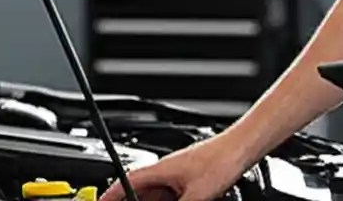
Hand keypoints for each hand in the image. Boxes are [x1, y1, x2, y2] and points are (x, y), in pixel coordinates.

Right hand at [98, 134, 248, 200]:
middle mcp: (167, 170)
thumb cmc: (221, 159)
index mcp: (160, 169)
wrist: (242, 148)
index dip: (110, 193)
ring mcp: (179, 175)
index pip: (125, 181)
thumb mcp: (196, 195)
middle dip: (132, 199)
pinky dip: (170, 200)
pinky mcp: (192, 179)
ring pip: (157, 194)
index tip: (99, 200)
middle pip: (141, 190)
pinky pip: (172, 194)